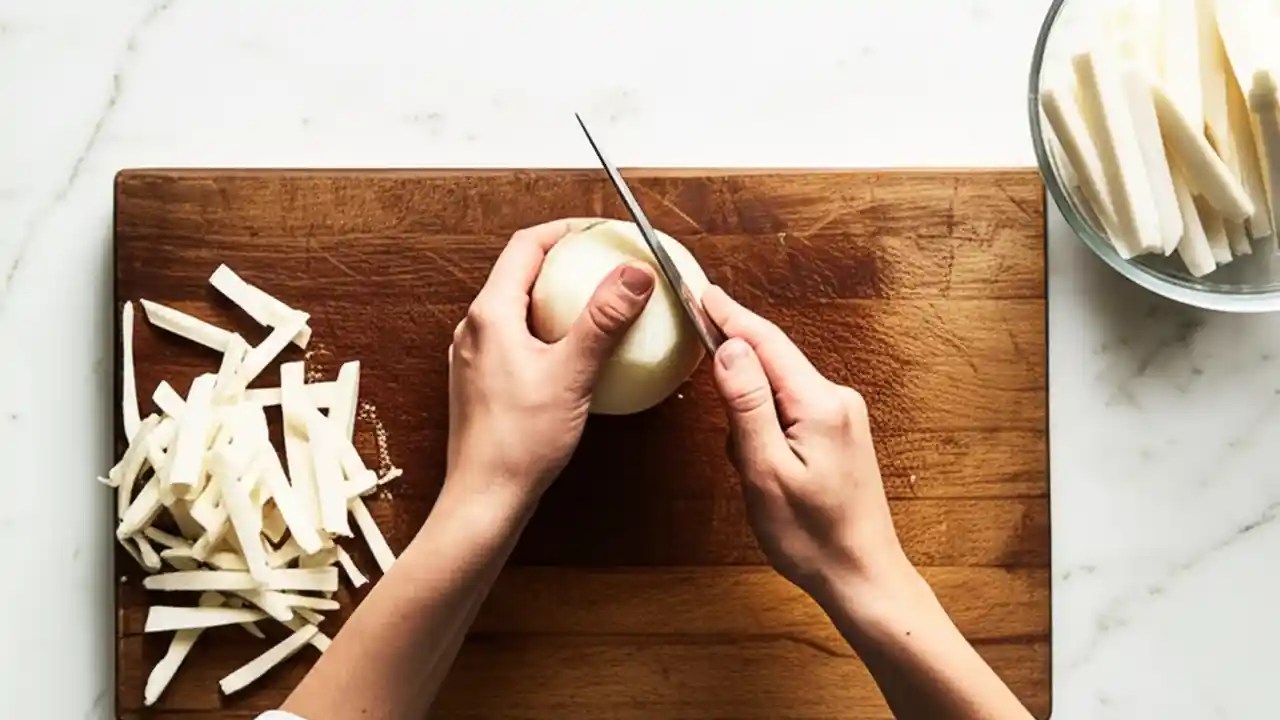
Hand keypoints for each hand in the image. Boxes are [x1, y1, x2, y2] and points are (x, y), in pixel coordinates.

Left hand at [446, 220, 655, 512]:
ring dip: (557, 297)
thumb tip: (635, 274)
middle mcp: (475, 329)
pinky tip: (579, 354)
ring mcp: (475, 356)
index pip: (526, 245)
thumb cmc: (520, 443)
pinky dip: (550, 331)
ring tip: (597, 303)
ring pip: (519, 307)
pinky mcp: (484, 382)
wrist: (485, 499)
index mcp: (490, 314)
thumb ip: (604, 320)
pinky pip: (518, 339)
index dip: (566, 229)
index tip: (600, 230)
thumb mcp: (572, 374)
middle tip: (604, 261)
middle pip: (520, 272)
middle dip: (565, 260)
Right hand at [703, 286, 912, 603]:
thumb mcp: (765, 470)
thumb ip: (747, 405)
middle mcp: (837, 399)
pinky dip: (765, 424)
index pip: (766, 342)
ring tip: (742, 458)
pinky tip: (759, 461)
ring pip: (779, 388)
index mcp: (820, 403)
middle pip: (773, 360)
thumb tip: (730, 348)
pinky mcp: (839, 433)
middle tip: (700, 350)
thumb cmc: (812, 535)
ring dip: (749, 409)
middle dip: (734, 362)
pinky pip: (791, 409)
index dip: (729, 315)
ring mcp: (841, 416)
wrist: (861, 575)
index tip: (700, 291)